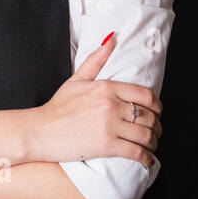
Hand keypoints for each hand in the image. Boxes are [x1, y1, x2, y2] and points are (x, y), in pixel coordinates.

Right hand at [25, 33, 161, 168]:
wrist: (40, 131)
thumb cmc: (57, 107)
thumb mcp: (76, 79)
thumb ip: (96, 60)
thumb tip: (111, 38)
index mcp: (107, 87)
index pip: (145, 95)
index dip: (157, 106)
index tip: (156, 113)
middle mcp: (111, 105)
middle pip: (149, 116)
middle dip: (157, 126)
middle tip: (156, 131)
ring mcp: (110, 125)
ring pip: (146, 135)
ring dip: (153, 142)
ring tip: (152, 146)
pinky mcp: (106, 145)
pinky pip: (136, 152)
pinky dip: (146, 158)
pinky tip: (147, 160)